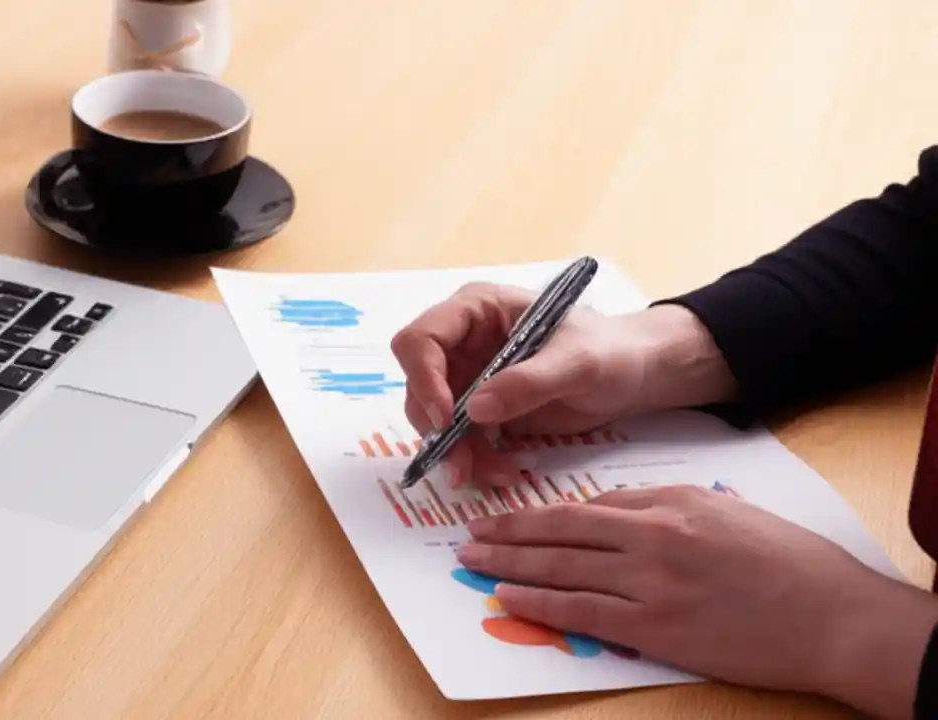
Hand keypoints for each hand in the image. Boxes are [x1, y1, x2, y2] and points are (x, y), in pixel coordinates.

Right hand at [390, 282, 734, 485]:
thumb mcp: (577, 363)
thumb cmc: (609, 350)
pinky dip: (476, 460)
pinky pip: (460, 440)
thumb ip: (529, 381)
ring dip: (458, 452)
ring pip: (435, 420)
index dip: (423, 378)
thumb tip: (474, 408)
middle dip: (438, 429)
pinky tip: (504, 472)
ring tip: (497, 475)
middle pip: (420, 386)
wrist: (632, 375)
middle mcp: (462, 342)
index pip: (421, 339)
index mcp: (476, 310)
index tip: (445, 419)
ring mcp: (469, 377)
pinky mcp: (481, 410)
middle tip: (463, 465)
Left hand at [457, 486, 937, 718]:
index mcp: (668, 504)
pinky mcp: (656, 627)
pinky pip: (583, 612)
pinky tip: (510, 599)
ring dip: (511, 567)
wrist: (831, 615)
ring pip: (562, 569)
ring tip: (474, 564)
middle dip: (508, 536)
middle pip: (561, 532)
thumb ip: (663, 509)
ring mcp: (650, 583)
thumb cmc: (785, 562)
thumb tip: (611, 514)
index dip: (536, 515)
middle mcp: (651, 537)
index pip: (584, 507)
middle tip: (469, 537)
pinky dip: (541, 605)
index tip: (504, 518)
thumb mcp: (721, 511)